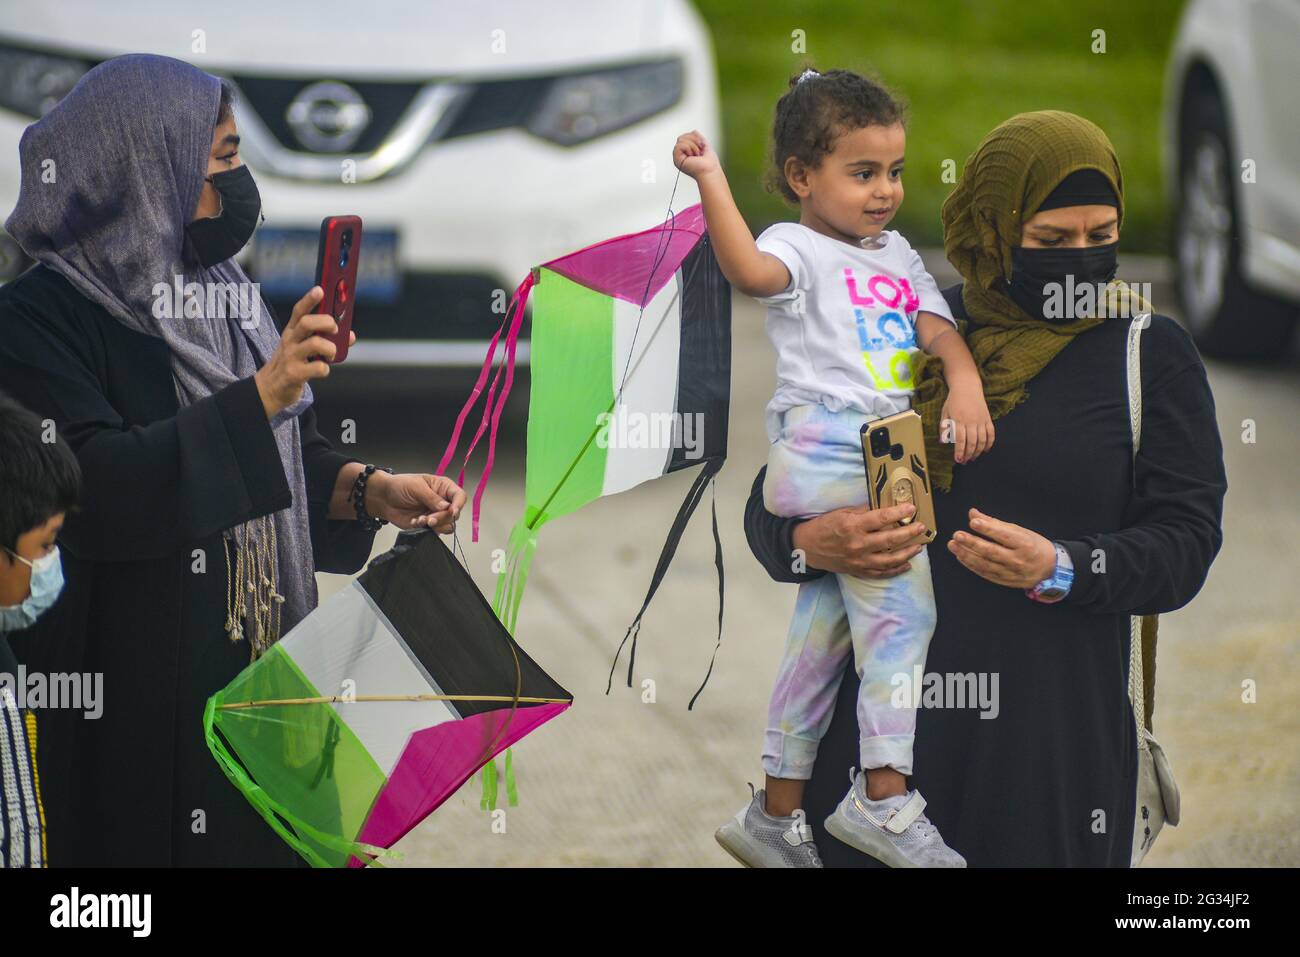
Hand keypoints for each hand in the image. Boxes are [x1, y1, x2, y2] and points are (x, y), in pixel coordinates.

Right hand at [253, 286, 355, 418]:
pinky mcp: (294, 374)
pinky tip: (322, 370)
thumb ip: (327, 339)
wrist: (270, 389)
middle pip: (307, 323)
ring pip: (314, 344)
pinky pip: (317, 368)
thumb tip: (351, 336)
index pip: (299, 311)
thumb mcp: (304, 348)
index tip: (320, 290)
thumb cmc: (292, 363)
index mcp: (292, 332)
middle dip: (326, 322)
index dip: (310, 299)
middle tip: (335, 329)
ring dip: (330, 348)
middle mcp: (290, 341)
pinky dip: (325, 369)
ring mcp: (291, 357)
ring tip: (331, 354)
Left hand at [368, 472, 465, 532]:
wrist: (383, 499)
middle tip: (429, 518)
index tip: (452, 511)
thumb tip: (447, 507)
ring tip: (420, 520)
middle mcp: (443, 502)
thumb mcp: (416, 486)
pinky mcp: (428, 525)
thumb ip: (432, 497)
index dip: (458, 504)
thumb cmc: (399, 486)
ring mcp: (436, 514)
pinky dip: (426, 529)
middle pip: (454, 514)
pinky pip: (435, 532)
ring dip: (435, 525)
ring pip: (448, 525)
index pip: (459, 496)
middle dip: (442, 518)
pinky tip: (415, 521)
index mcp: (443, 487)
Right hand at [673, 130, 720, 179]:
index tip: (702, 147)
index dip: (694, 138)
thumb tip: (694, 131)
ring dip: (692, 146)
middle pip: (682, 137)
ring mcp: (678, 157)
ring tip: (696, 155)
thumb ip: (698, 138)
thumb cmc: (709, 164)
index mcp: (687, 151)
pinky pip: (679, 145)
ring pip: (680, 140)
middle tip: (699, 152)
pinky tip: (692, 156)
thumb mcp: (705, 145)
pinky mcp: (677, 159)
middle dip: (693, 141)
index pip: (685, 136)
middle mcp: (681, 154)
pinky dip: (688, 148)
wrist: (709, 171)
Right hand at [791, 503, 929, 578]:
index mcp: (853, 526)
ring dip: (907, 553)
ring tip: (918, 547)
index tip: (912, 509)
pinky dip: (895, 570)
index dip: (899, 513)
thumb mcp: (841, 513)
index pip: (882, 518)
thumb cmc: (824, 526)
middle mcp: (858, 544)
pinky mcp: (858, 571)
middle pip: (890, 539)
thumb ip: (863, 512)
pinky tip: (907, 565)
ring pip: (889, 559)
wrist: (808, 547)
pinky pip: (880, 573)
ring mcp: (859, 560)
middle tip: (921, 527)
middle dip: (909, 533)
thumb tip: (884, 508)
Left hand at [940, 382, 994, 463]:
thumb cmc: (953, 401)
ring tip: (973, 457)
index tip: (958, 459)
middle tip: (965, 461)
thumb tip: (943, 441)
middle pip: (972, 442)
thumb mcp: (944, 413)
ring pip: (982, 440)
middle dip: (968, 454)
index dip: (960, 451)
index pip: (960, 439)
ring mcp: (981, 420)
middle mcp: (971, 421)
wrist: (967, 387)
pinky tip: (985, 450)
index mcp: (958, 420)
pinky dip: (989, 443)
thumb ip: (944, 427)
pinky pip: (991, 433)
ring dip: (978, 451)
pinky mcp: (988, 418)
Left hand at [946, 508, 1055, 587]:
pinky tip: (960, 556)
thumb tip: (973, 513)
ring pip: (985, 564)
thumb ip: (995, 523)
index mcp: (1025, 544)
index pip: (1004, 536)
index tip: (974, 522)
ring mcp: (1010, 572)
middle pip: (991, 551)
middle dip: (972, 543)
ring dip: (966, 554)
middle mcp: (1017, 560)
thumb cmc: (1034, 546)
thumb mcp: (1020, 531)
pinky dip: (971, 564)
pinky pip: (984, 573)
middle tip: (957, 535)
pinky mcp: (1003, 581)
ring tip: (953, 545)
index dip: (988, 529)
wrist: (1049, 570)